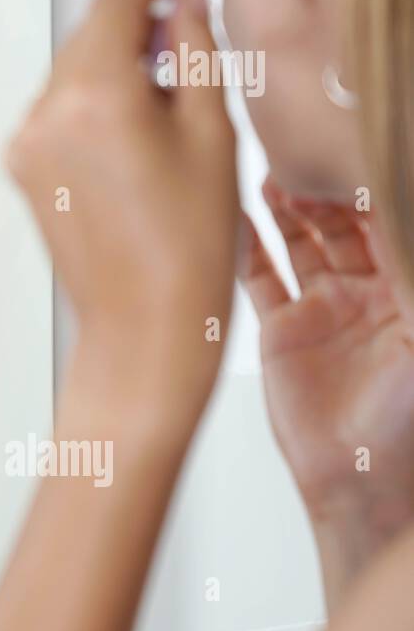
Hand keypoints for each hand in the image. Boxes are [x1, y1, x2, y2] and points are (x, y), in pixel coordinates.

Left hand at [5, 0, 240, 416]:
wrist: (143, 325)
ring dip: (113, 69)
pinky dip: (91, 105)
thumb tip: (186, 3)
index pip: (113, 4)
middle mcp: (45, 114)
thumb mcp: (212, 133)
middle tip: (185, 39)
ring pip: (71, 74)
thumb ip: (196, 52)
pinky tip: (133, 139)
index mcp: (93, 98)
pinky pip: (57, 111)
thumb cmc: (185, 245)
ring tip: (167, 108)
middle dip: (134, 28)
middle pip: (86, 36)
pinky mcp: (22, 168)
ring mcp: (25, 144)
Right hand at [241, 179, 413, 532]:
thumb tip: (400, 218)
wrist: (358, 478)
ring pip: (301, 242)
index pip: (387, 221)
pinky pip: (261, 277)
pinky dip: (245, 247)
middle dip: (323, 187)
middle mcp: (367, 291)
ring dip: (285, 208)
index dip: (368, 186)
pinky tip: (234, 219)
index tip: (347, 152)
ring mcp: (323, 307)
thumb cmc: (405, 421)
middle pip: (342, 223)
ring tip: (268, 172)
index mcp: (407, 287)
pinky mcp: (283, 328)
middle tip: (300, 155)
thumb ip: (409, 277)